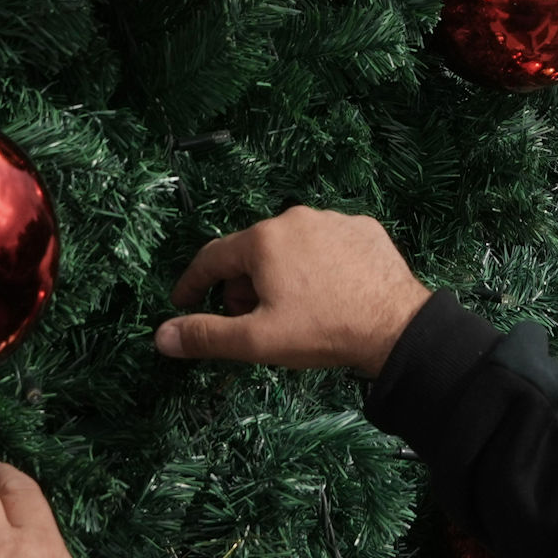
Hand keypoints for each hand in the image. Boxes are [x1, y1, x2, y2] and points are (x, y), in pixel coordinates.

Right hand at [155, 206, 429, 377]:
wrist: (396, 327)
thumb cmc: (321, 330)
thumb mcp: (256, 339)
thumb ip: (206, 335)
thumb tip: (162, 336)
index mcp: (263, 240)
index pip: (212, 257)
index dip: (192, 283)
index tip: (184, 303)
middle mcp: (295, 218)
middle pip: (252, 250)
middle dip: (240, 285)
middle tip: (247, 319)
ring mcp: (333, 219)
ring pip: (290, 245)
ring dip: (278, 273)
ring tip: (289, 308)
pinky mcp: (364, 228)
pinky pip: (326, 244)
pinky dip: (315, 265)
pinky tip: (326, 293)